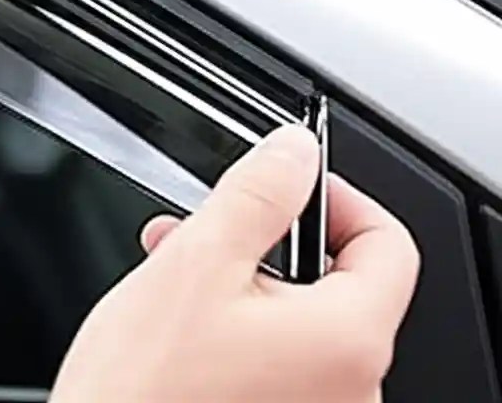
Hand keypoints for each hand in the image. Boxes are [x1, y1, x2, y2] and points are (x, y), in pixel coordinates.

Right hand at [52, 125, 419, 402]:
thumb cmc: (143, 388)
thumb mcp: (196, 263)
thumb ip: (257, 194)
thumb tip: (294, 152)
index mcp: (345, 339)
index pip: (387, 244)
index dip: (337, 199)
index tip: (289, 181)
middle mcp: (348, 385)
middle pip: (336, 281)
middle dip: (265, 239)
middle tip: (208, 224)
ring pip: (296, 319)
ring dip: (239, 279)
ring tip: (173, 267)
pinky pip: (277, 358)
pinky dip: (235, 324)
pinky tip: (179, 314)